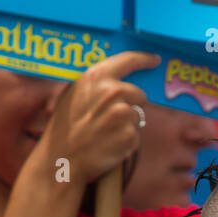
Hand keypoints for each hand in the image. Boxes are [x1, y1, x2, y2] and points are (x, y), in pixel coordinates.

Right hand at [36, 51, 158, 185]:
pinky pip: (135, 135)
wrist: (63, 158)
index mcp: (97, 76)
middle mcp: (113, 92)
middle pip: (139, 94)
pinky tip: (109, 144)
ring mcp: (123, 114)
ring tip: (106, 132)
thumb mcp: (74, 93)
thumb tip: (120, 79)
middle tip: (111, 117)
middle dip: (131, 104)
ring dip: (127, 124)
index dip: (145, 59)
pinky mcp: (130, 136)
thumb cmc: (66, 125)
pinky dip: (126, 141)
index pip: (129, 60)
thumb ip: (97, 84)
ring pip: (138, 116)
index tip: (155, 60)